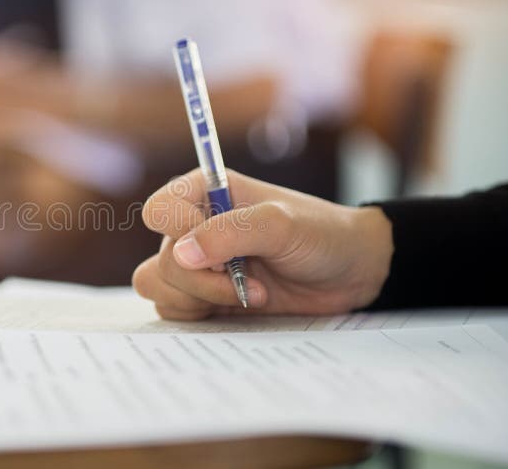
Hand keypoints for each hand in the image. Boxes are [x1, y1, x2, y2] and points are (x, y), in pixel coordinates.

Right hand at [132, 169, 393, 319]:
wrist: (350, 273)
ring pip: (157, 287)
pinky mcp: (204, 295)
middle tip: (246, 282)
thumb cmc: (320, 235)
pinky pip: (172, 310)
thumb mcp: (281, 225)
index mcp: (205, 193)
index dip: (180, 235)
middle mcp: (194, 227)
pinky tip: (239, 308)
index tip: (221, 251)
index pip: (159, 211)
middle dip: (201, 281)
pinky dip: (198, 314)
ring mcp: (197, 264)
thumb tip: (180, 255)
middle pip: (160, 260)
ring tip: (245, 295)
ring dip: (198, 299)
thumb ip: (230, 233)